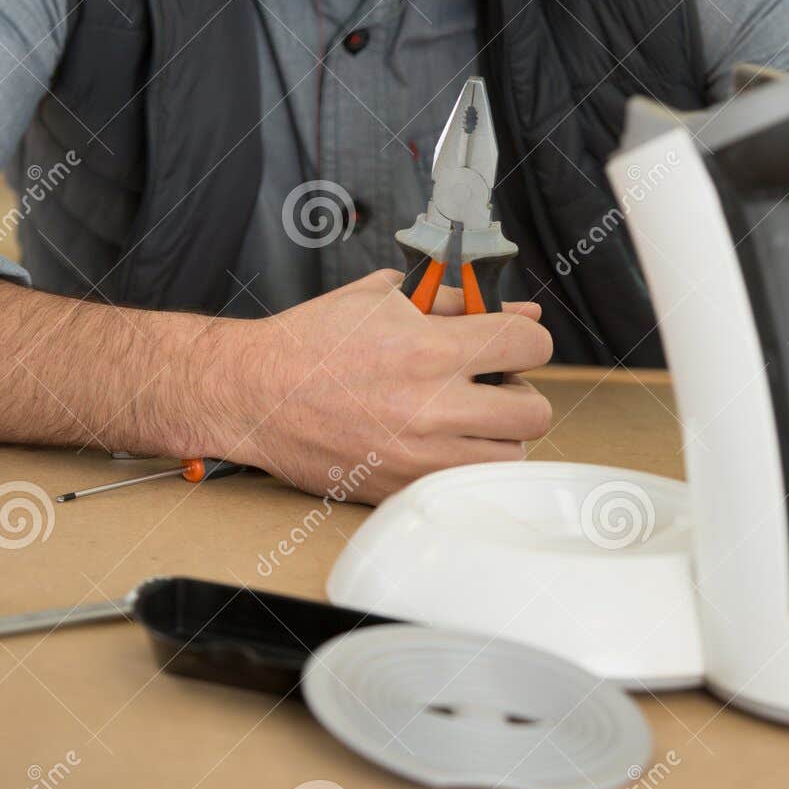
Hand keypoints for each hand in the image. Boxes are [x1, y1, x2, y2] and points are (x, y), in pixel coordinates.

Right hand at [214, 268, 553, 500]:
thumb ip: (458, 301)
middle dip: (518, 391)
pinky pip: (466, 485)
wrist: (254, 393)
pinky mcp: (401, 490)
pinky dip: (464, 464)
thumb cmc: (314, 340)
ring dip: (497, 434)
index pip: (531, 344)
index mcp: (431, 349)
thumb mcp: (384, 298)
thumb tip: (521, 309)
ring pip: (509, 456)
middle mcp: (432, 408)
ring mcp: (419, 456)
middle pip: (534, 410)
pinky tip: (439, 441)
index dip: (526, 338)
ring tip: (465, 415)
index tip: (509, 342)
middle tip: (490, 384)